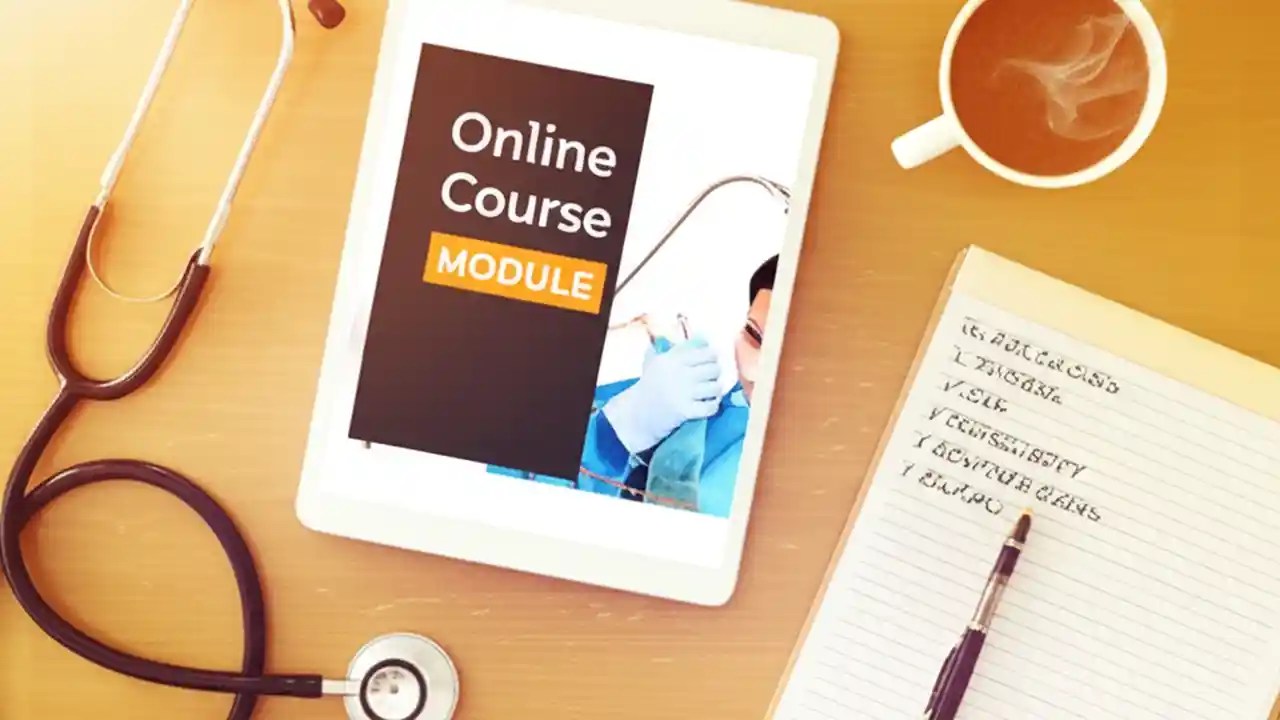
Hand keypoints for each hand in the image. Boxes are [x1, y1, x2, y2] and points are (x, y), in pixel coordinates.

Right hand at [603, 337, 720, 453]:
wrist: (636, 414)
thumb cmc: (647, 387)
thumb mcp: (654, 362)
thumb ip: (673, 350)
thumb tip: (701, 338)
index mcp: (672, 359)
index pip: (705, 352)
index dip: (712, 357)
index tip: (711, 361)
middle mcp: (679, 373)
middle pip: (713, 369)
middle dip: (716, 374)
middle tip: (712, 378)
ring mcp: (683, 392)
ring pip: (715, 388)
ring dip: (716, 390)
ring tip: (712, 392)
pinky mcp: (685, 411)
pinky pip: (710, 407)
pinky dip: (713, 406)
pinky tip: (708, 405)